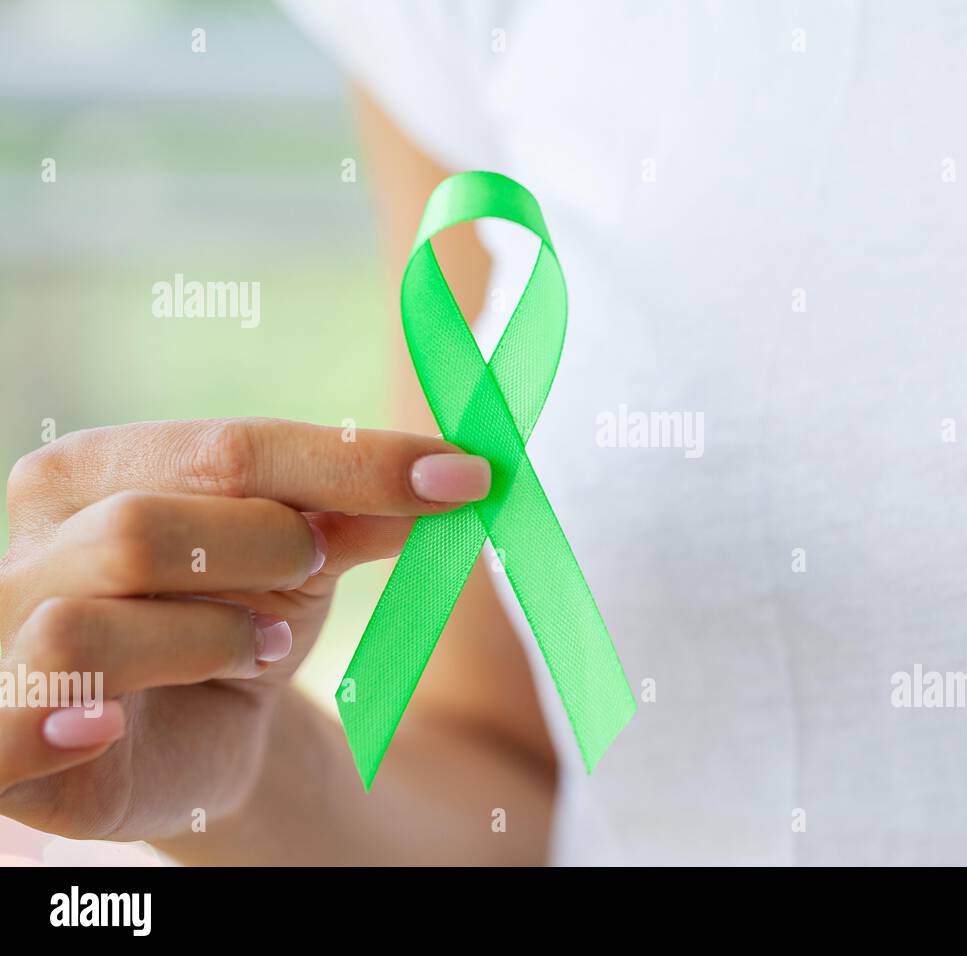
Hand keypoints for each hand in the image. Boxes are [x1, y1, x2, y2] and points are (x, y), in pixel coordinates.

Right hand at [0, 417, 488, 840]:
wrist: (202, 738)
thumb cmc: (237, 623)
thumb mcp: (302, 555)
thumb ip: (355, 507)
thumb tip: (451, 474)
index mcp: (87, 471)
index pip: (225, 446)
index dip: (354, 463)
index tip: (463, 477)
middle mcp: (25, 546)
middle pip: (147, 527)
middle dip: (265, 552)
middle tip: (311, 575)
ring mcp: (2, 645)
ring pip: (88, 621)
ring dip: (209, 640)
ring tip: (258, 650)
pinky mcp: (6, 750)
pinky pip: (7, 724)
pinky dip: (59, 722)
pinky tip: (110, 724)